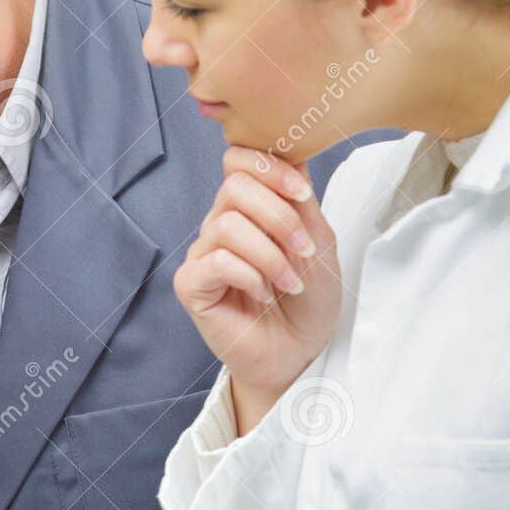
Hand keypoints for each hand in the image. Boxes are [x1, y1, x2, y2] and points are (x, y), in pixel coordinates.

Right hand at [174, 147, 341, 430]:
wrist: (299, 353)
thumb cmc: (308, 301)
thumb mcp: (317, 243)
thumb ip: (301, 202)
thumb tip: (292, 156)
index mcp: (249, 208)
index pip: (237, 160)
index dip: (269, 167)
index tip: (303, 194)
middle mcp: (221, 224)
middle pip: (234, 186)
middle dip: (278, 216)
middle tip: (304, 249)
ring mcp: (203, 254)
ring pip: (226, 225)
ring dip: (270, 254)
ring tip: (289, 283)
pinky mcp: (191, 284)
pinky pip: (216, 262)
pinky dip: (250, 276)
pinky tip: (264, 295)